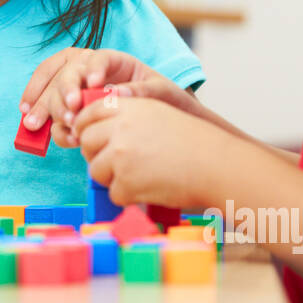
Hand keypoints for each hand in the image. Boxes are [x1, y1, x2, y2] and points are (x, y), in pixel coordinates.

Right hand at [17, 47, 187, 148]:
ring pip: (53, 89)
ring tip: (41, 124)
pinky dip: (40, 117)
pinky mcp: (67, 106)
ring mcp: (75, 87)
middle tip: (70, 111)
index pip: (98, 59)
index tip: (95, 84)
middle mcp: (89, 70)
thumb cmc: (161, 100)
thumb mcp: (161, 92)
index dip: (93, 69)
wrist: (159, 118)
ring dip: (45, 106)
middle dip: (64, 92)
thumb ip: (142, 91)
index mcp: (115, 61)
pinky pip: (48, 107)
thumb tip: (117, 93)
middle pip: (69, 73)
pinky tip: (35, 129)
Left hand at [72, 96, 226, 208]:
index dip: (86, 126)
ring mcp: (120, 156)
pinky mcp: (125, 183)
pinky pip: (113, 193)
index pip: (89, 113)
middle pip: (86, 141)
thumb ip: (125, 116)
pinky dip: (128, 196)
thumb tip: (92, 131)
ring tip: (138, 176)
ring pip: (95, 170)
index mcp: (128, 107)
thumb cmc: (193, 142)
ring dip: (111, 177)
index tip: (91, 137)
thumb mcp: (157, 113)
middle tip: (116, 163)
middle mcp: (120, 128)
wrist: (216, 165)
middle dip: (96, 154)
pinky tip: (149, 188)